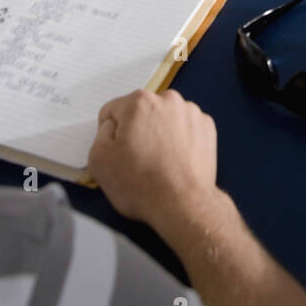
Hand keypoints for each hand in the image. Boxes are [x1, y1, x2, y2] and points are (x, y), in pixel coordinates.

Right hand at [89, 89, 217, 227]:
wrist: (182, 205)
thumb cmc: (142, 186)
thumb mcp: (99, 160)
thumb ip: (101, 133)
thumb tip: (112, 126)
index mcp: (139, 102)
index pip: (114, 111)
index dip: (111, 135)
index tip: (119, 152)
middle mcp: (168, 100)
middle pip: (141, 113)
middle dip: (137, 132)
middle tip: (138, 160)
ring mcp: (190, 113)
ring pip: (164, 120)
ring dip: (159, 136)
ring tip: (159, 164)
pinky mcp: (206, 127)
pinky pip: (185, 129)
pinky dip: (179, 141)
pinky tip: (175, 162)